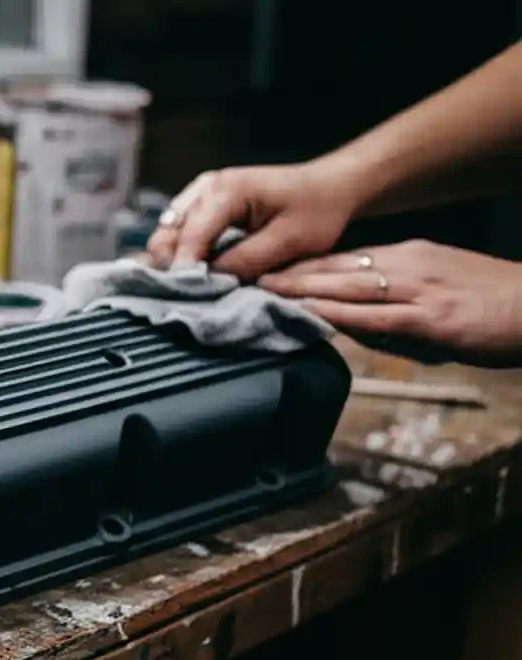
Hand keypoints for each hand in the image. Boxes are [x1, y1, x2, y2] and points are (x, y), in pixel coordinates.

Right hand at [146, 160, 359, 280]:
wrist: (329, 186)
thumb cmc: (317, 210)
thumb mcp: (290, 241)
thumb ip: (246, 260)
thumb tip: (212, 281)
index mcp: (225, 190)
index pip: (190, 236)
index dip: (186, 271)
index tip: (193, 299)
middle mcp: (204, 188)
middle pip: (166, 233)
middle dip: (174, 266)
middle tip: (197, 294)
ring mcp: (199, 193)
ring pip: (168, 234)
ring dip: (177, 261)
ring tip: (200, 285)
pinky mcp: (202, 204)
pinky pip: (179, 233)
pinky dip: (185, 254)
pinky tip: (202, 271)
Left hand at [258, 239, 521, 367]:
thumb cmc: (493, 304)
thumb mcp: (436, 294)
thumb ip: (390, 308)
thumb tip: (348, 322)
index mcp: (408, 257)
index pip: (343, 258)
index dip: (301, 263)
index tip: (264, 266)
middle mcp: (408, 266)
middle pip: (336, 266)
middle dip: (289, 271)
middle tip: (245, 273)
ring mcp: (419, 291)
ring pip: (348, 285)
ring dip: (303, 287)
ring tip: (263, 290)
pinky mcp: (432, 318)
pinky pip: (375, 315)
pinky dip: (338, 313)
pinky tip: (311, 313)